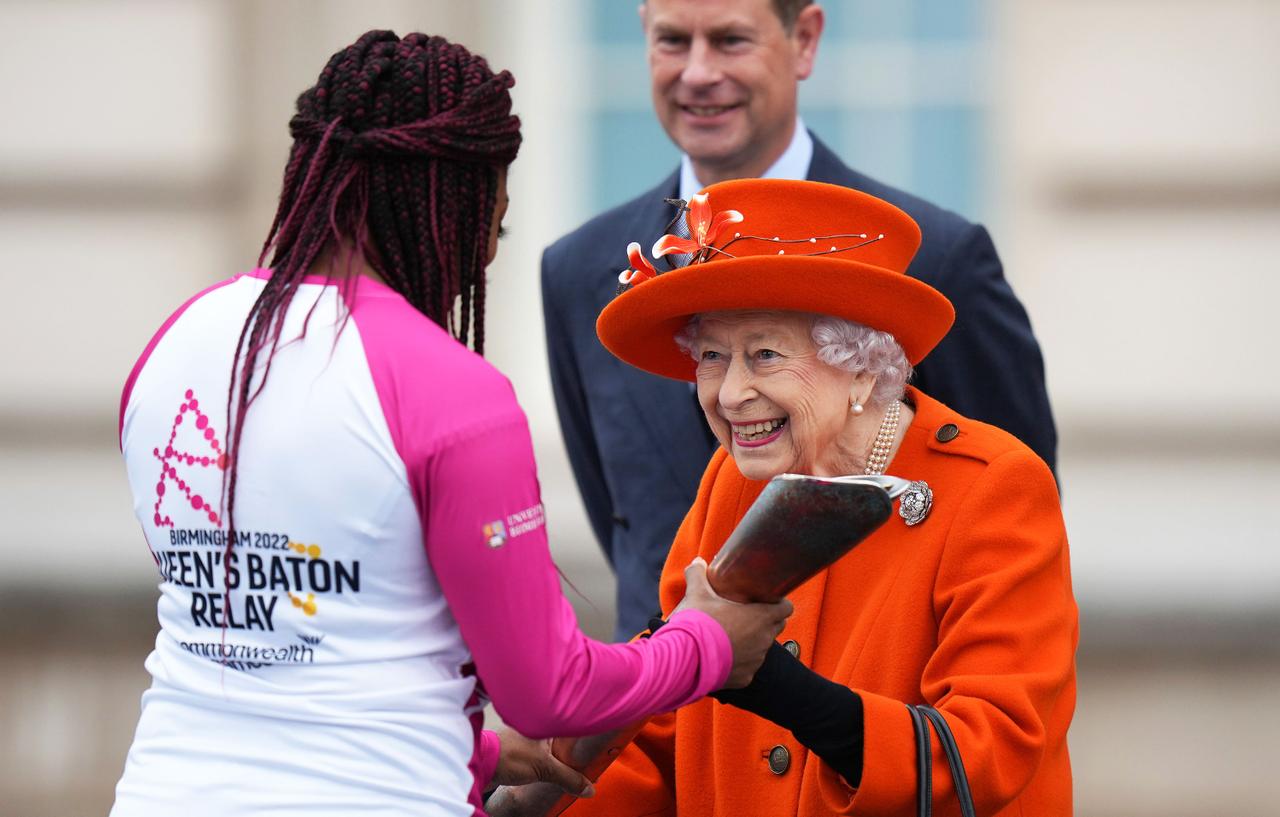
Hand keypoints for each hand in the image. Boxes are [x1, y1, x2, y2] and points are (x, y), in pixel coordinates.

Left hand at [491, 726, 594, 797]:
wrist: (481, 764)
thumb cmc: (508, 756)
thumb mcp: (545, 769)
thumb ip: (569, 777)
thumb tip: (589, 788)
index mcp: (546, 721)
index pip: (571, 723)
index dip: (584, 732)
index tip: (597, 742)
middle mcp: (538, 725)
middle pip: (563, 736)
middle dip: (573, 749)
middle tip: (588, 760)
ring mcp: (528, 737)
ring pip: (551, 746)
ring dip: (559, 757)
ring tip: (573, 767)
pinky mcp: (519, 749)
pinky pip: (540, 754)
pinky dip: (548, 762)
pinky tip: (552, 770)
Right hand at [673, 557, 792, 687]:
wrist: (686, 658)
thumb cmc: (697, 623)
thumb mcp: (697, 593)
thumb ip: (698, 575)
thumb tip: (697, 562)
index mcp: (761, 617)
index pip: (786, 608)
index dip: (778, 603)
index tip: (766, 600)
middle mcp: (764, 640)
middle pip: (776, 627)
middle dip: (766, 621)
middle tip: (746, 615)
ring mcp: (756, 660)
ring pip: (761, 648)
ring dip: (752, 642)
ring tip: (731, 636)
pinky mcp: (745, 678)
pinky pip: (748, 667)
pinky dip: (740, 663)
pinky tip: (724, 656)